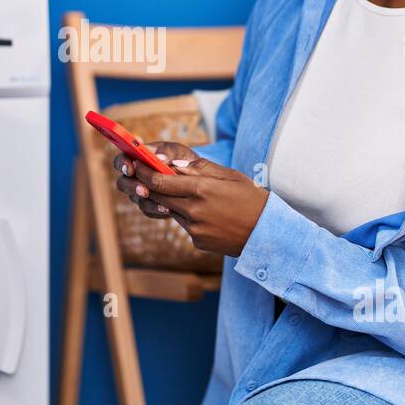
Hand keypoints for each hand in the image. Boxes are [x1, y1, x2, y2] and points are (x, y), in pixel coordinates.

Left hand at [112, 140, 269, 256]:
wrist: (267, 232)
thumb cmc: (250, 198)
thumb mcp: (228, 176)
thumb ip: (200, 169)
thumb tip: (174, 163)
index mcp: (201, 189)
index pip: (160, 180)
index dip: (145, 173)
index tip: (137, 165)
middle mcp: (194, 209)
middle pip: (158, 196)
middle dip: (148, 185)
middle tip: (142, 177)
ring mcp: (195, 228)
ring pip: (171, 210)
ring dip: (169, 201)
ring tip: (183, 193)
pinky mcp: (198, 241)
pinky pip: (184, 225)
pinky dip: (187, 216)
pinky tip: (205, 214)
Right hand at [112, 141, 198, 220]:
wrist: (193, 176)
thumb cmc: (180, 158)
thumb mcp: (177, 151)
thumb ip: (168, 152)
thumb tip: (160, 157)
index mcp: (135, 158)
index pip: (120, 160)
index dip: (122, 164)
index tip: (131, 169)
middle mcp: (133, 176)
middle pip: (122, 183)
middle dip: (132, 187)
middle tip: (144, 190)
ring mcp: (139, 192)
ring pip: (135, 198)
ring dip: (147, 201)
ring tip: (161, 202)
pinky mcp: (149, 205)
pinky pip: (148, 210)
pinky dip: (157, 209)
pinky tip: (168, 209)